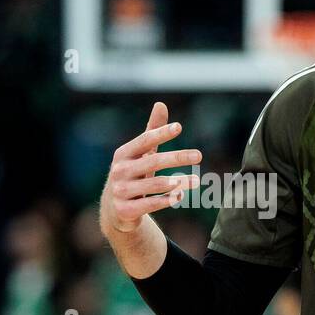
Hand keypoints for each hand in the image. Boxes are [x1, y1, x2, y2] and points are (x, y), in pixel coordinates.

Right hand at [99, 102, 200, 235]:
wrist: (115, 210)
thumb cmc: (133, 175)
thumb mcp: (140, 155)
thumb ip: (152, 131)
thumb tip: (161, 104)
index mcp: (123, 154)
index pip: (144, 140)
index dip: (160, 133)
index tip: (179, 127)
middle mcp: (120, 171)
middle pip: (153, 161)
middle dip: (178, 157)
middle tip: (199, 155)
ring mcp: (121, 191)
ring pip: (155, 185)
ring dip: (178, 182)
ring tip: (197, 180)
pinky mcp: (126, 210)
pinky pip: (151, 204)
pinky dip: (167, 199)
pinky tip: (181, 196)